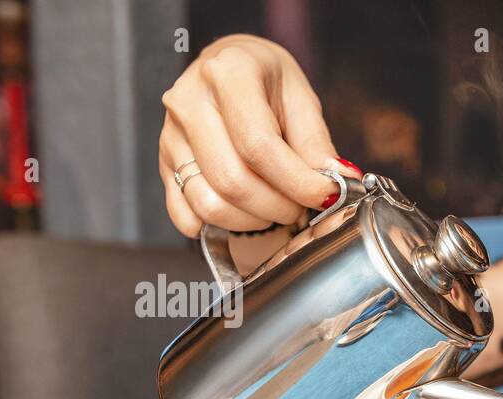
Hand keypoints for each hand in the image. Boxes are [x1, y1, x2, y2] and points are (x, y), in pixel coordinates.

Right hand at [159, 34, 359, 237]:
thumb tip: (339, 183)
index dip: (297, 182)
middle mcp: (189, 102)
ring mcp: (170, 135)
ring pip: (209, 204)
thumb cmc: (268, 82)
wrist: (228, 67)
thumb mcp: (301, 99)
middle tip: (301, 205)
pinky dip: (219, 227)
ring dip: (253, 221)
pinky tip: (245, 213)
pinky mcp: (163, 163)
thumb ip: (317, 143)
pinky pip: (184, 214)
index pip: (258, 145)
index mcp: (228, 74)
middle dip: (278, 207)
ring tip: (276, 207)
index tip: (325, 195)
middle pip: (232, 181)